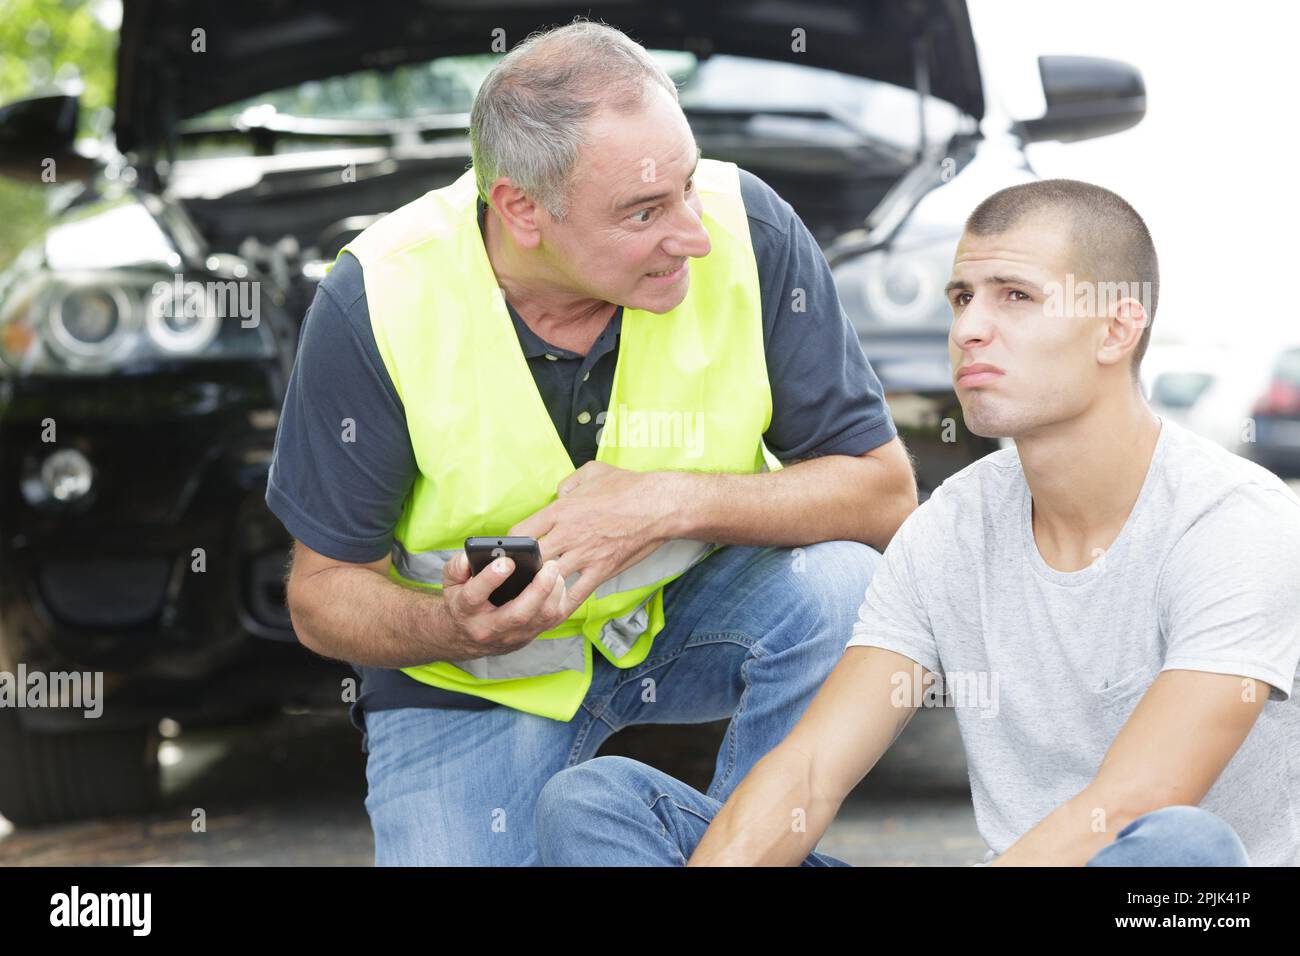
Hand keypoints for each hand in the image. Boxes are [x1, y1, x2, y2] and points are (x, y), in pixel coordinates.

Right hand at [436, 551, 569, 659]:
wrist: (467, 637)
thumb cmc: (462, 601)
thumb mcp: (451, 583)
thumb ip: (457, 566)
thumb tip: (471, 556)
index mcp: (465, 611)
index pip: (474, 596)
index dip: (491, 578)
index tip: (507, 560)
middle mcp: (489, 628)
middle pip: (518, 614)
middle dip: (538, 589)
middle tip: (550, 565)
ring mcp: (512, 636)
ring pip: (540, 619)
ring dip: (554, 593)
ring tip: (555, 570)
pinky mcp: (530, 636)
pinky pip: (554, 621)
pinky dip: (563, 601)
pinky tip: (564, 583)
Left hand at [509, 462, 681, 613]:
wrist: (658, 505)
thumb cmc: (627, 486)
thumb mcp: (592, 471)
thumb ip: (568, 484)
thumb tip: (559, 495)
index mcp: (560, 510)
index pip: (521, 532)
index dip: (512, 543)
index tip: (515, 548)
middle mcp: (567, 534)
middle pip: (530, 559)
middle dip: (522, 567)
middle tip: (520, 574)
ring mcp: (584, 555)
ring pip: (548, 580)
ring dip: (540, 587)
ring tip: (533, 594)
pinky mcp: (601, 570)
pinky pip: (576, 593)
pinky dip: (564, 603)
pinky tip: (556, 609)